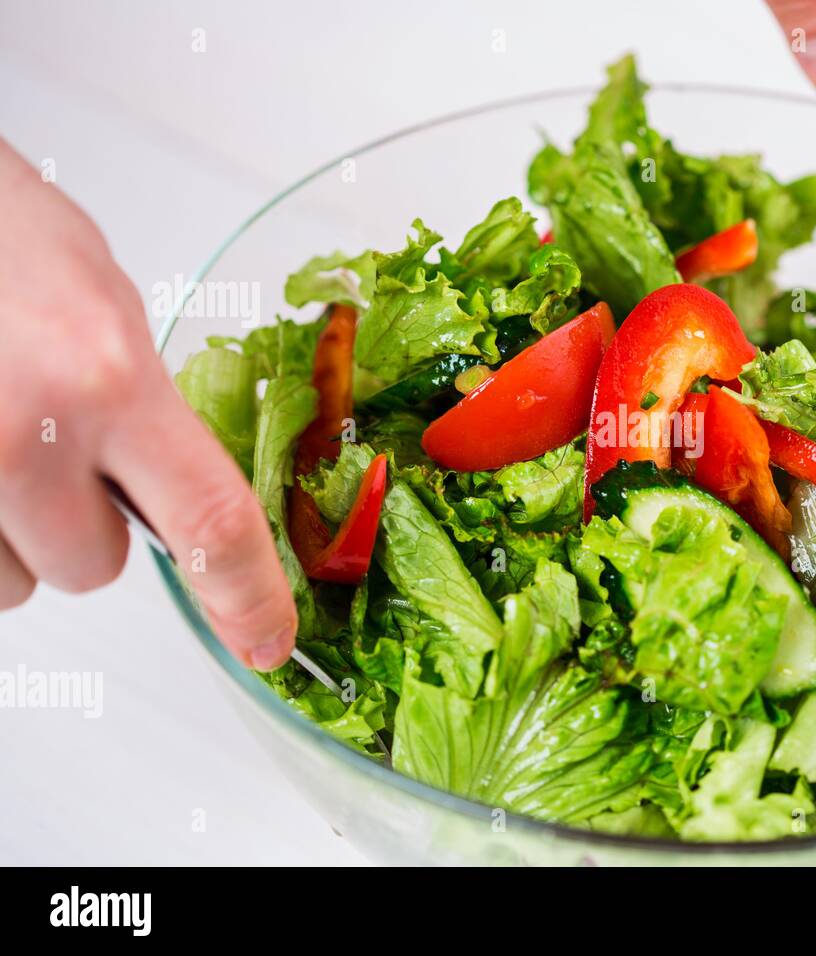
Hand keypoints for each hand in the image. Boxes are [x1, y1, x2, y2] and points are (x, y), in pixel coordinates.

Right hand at [0, 139, 296, 669]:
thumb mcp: (113, 320)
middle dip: (90, 527)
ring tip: (0, 429)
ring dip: (17, 529)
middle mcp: (27, 434)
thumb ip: (153, 420)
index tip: (266, 640)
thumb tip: (184, 505)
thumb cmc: (7, 245)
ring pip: (16, 578)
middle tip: (61, 445)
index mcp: (110, 381)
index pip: (211, 522)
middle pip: (94, 568)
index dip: (247, 597)